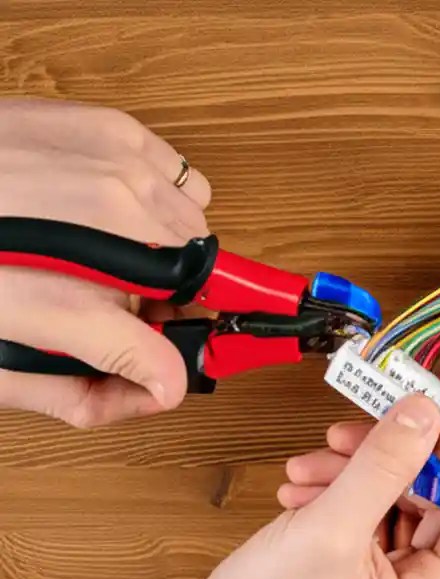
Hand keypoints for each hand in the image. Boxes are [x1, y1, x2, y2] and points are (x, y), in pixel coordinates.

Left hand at [0, 98, 214, 425]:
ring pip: (191, 230)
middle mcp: (88, 227)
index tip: (168, 377)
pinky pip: (181, 176)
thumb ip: (75, 392)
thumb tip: (157, 394)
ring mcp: (103, 169)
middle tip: (116, 307)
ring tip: (110, 252)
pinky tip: (118, 205)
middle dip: (159, 305)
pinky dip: (165, 195)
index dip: (166, 376)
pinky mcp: (105, 128)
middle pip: (182, 288)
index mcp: (53, 299)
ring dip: (165, 250)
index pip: (154, 362)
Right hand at [168, 395, 439, 578]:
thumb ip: (384, 462)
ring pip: (408, 514)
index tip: (417, 432)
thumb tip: (426, 413)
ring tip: (308, 471)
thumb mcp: (327, 525)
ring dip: (362, 480)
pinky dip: (350, 504)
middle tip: (345, 438)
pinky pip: (383, 532)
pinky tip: (307, 495)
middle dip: (393, 468)